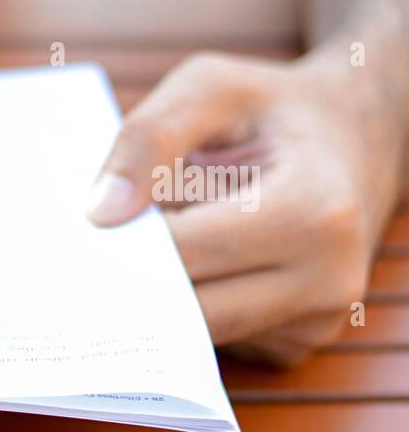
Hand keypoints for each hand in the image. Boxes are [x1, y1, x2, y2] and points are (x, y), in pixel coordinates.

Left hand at [87, 48, 407, 364]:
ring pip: (196, 337)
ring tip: (129, 258)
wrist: (356, 140)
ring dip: (155, 304)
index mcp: (314, 212)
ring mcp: (314, 321)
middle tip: (79, 264)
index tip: (76, 238)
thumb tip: (100, 214)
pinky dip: (184, 314)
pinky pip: (217, 343)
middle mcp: (326, 279)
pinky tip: (175, 273)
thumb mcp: (214, 87)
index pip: (188, 254)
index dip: (123, 248)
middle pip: (189, 311)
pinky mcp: (295, 344)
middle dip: (131, 287)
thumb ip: (151, 137)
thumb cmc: (273, 110)